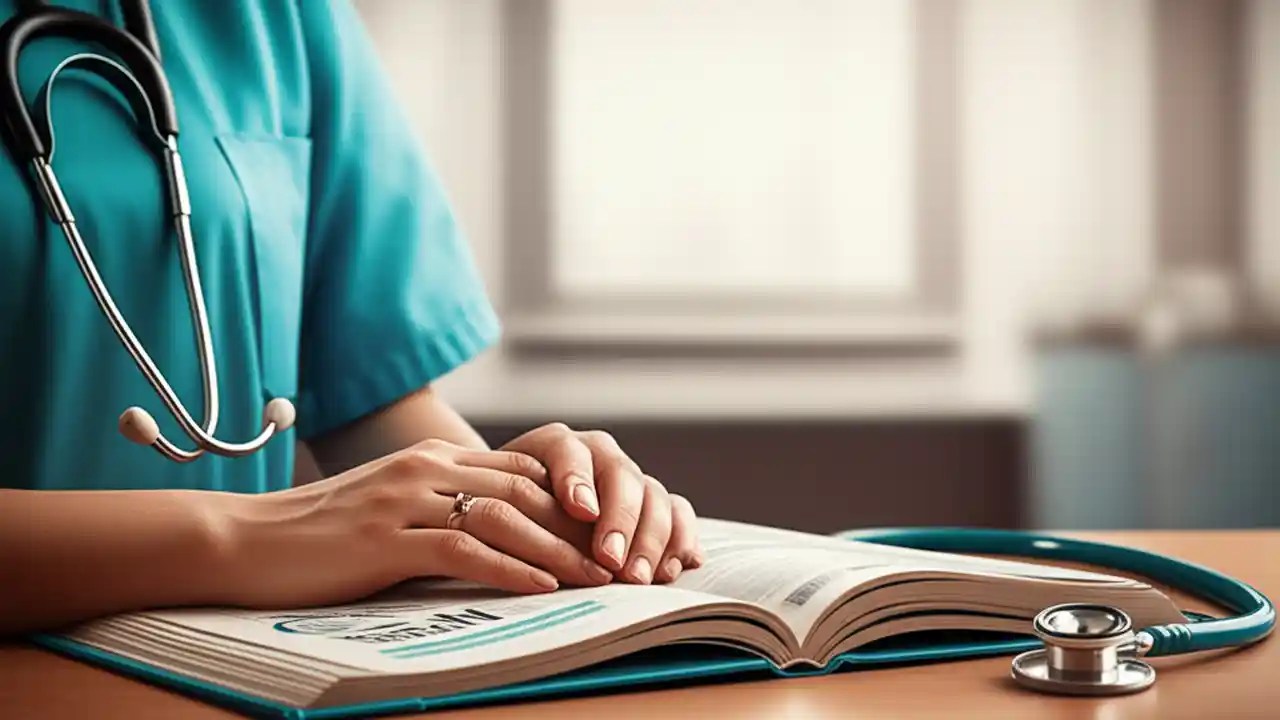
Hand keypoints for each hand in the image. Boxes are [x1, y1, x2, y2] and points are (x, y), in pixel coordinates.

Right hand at [214, 439, 613, 607]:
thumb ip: (440, 503)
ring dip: (557, 551)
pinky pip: (464, 551)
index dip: (568, 501)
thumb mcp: (390, 504)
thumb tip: (496, 530)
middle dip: (577, 527)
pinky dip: (510, 569)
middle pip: (524, 492)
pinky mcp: (385, 539)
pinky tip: (541, 588)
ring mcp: (405, 501)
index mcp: (430, 457)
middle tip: (616, 558)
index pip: (520, 471)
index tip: (604, 533)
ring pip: (503, 519)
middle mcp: (425, 468)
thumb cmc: (321, 531)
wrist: (246, 540)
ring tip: (595, 578)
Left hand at [500, 424, 702, 585]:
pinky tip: (682, 564)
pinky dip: (682, 537)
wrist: (518, 516)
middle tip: (612, 561)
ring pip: (654, 496)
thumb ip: (502, 513)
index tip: (580, 511)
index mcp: (555, 446)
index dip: (576, 478)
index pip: (568, 451)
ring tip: (640, 578)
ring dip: (652, 538)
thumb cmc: (501, 515)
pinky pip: (679, 513)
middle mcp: (599, 456)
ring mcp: (630, 480)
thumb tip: (509, 542)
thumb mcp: (492, 509)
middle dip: (620, 521)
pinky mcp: (653, 506)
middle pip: (621, 476)